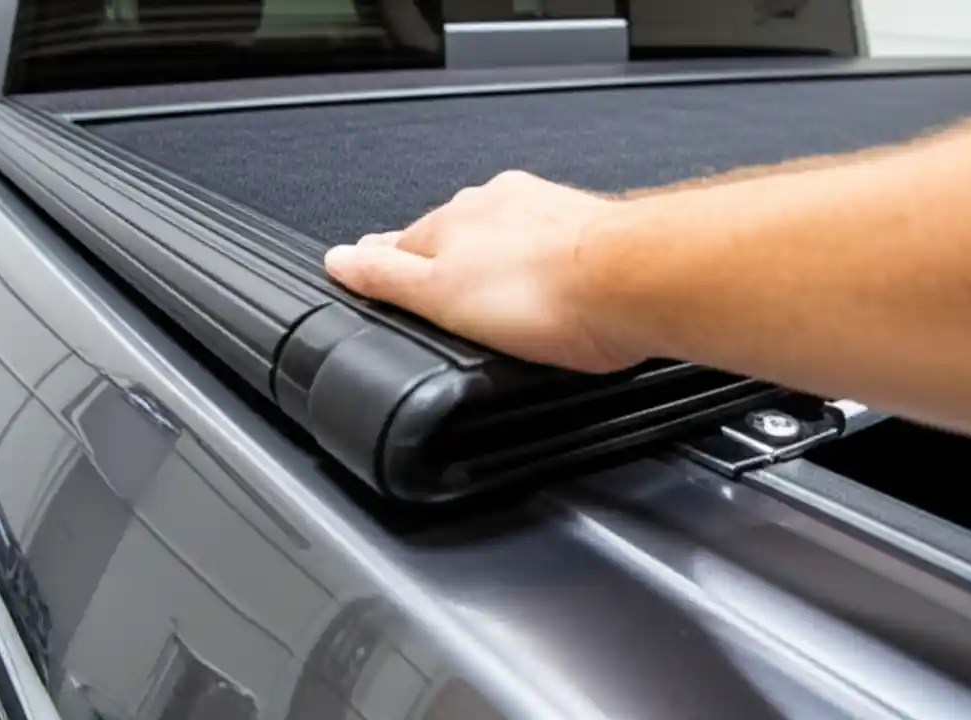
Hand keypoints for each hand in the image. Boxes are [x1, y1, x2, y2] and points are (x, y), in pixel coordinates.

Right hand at [324, 170, 641, 371]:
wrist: (633, 281)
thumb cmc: (546, 294)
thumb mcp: (440, 296)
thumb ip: (387, 277)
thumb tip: (338, 260)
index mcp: (451, 224)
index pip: (401, 244)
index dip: (386, 265)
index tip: (373, 271)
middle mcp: (493, 207)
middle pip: (452, 236)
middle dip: (442, 260)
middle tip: (435, 289)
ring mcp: (541, 213)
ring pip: (500, 234)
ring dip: (491, 254)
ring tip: (487, 287)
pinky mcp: (583, 227)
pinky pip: (544, 242)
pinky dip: (535, 259)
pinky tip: (543, 280)